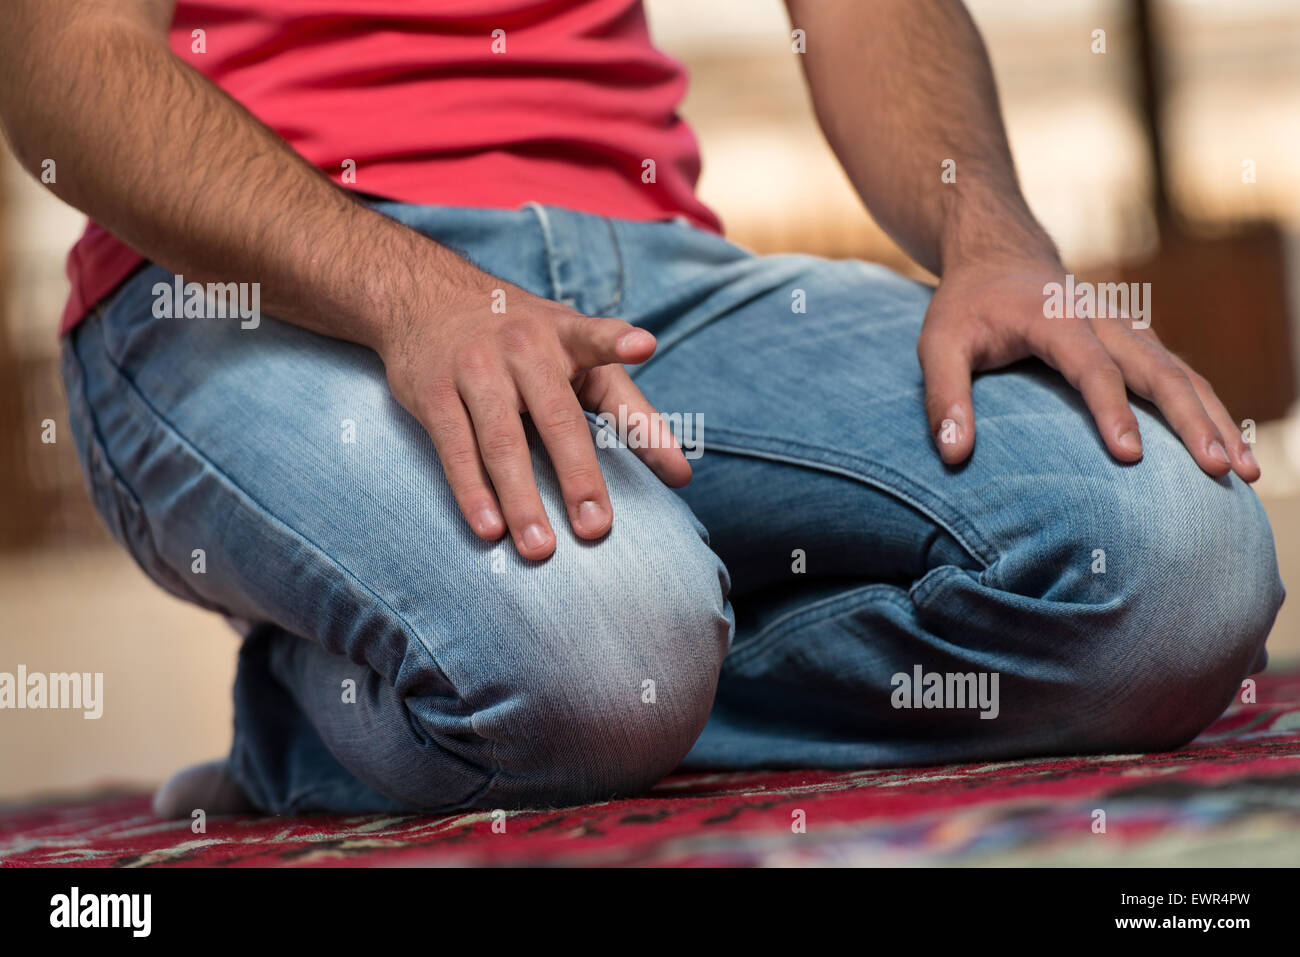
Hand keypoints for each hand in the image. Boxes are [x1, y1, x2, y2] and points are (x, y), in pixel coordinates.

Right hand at [379, 278, 691, 559]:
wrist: (426, 297)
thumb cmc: (524, 341)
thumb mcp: (578, 355)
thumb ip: (631, 412)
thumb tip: (683, 477)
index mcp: (566, 335)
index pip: (597, 338)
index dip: (618, 342)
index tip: (644, 345)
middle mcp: (522, 348)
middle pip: (556, 418)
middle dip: (578, 475)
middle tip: (596, 529)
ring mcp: (475, 369)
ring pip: (502, 443)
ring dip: (522, 500)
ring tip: (541, 550)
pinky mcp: (433, 394)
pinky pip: (456, 450)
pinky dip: (473, 493)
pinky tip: (489, 529)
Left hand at [916, 255, 1259, 482]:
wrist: (1001, 256)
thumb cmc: (966, 306)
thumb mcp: (938, 344)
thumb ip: (943, 396)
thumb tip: (952, 457)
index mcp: (1056, 319)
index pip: (1091, 367)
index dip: (1112, 411)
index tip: (1131, 457)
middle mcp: (1104, 322)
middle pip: (1159, 370)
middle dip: (1192, 421)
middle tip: (1218, 470)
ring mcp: (1128, 331)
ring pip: (1182, 374)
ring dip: (1215, 420)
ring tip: (1243, 472)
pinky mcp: (1137, 343)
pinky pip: (1182, 376)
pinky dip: (1208, 409)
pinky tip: (1227, 448)